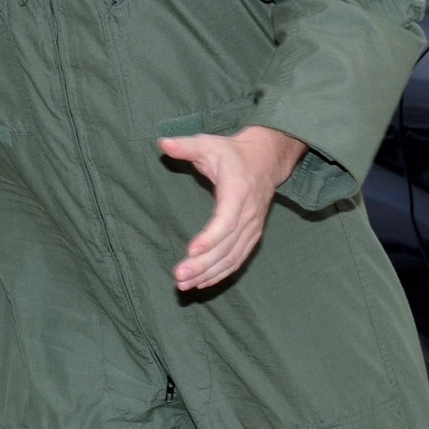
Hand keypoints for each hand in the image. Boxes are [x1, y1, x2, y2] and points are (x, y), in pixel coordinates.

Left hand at [159, 125, 306, 290]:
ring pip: (232, 257)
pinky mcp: (251, 236)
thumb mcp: (208, 143)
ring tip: (184, 285)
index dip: (211, 237)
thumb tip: (163, 142)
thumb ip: (186, 146)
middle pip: (227, 246)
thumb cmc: (231, 152)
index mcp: (238, 192)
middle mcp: (249, 214)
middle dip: (203, 264)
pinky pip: (237, 260)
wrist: (266, 160)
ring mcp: (252, 227)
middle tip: (178, 277)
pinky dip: (220, 274)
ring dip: (209, 274)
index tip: (192, 251)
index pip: (227, 220)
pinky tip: (201, 284)